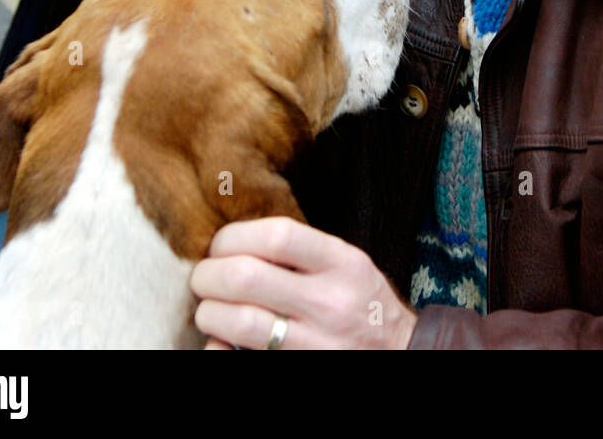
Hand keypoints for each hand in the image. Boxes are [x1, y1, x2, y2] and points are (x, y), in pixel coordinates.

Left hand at [191, 217, 417, 349]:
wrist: (398, 353)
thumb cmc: (362, 304)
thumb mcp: (348, 265)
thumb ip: (302, 251)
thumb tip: (234, 240)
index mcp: (343, 264)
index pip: (277, 235)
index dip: (234, 236)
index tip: (221, 246)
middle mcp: (331, 302)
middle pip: (244, 277)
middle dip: (208, 276)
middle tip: (205, 278)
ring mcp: (316, 344)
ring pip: (237, 323)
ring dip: (208, 314)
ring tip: (211, 310)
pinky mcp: (301, 367)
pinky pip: (239, 358)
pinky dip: (218, 349)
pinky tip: (221, 341)